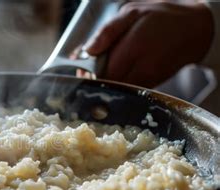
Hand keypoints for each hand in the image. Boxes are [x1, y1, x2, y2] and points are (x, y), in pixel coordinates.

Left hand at [85, 1, 213, 87]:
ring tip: (101, 71)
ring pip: (119, 90)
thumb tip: (88, 49)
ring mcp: (150, 78)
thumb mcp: (132, 13)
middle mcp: (143, 67)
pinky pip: (130, 90)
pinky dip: (119, 85)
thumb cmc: (160, 17)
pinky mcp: (153, 85)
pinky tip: (117, 72)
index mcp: (134, 47)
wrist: (195, 29)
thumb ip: (108, 31)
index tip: (81, 69)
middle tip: (86, 72)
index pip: (102, 73)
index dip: (87, 74)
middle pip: (109, 85)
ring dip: (106, 84)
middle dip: (94, 80)